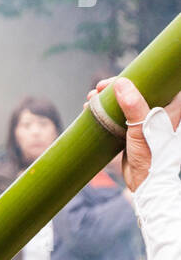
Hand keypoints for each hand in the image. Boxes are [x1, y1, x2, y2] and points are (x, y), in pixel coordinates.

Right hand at [89, 77, 180, 191]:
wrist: (146, 183)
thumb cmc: (151, 155)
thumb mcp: (142, 127)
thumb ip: (133, 104)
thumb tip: (120, 83)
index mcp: (170, 105)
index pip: (153, 81)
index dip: (134, 76)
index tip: (115, 80)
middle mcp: (158, 111)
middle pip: (135, 90)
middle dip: (114, 88)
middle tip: (97, 89)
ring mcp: (144, 122)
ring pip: (124, 104)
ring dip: (106, 100)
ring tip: (90, 100)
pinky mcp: (133, 133)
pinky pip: (117, 117)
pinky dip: (105, 113)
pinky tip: (91, 111)